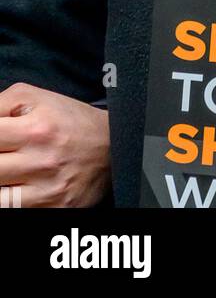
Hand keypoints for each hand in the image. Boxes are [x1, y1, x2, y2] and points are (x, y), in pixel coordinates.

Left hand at [0, 83, 110, 206]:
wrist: (110, 145)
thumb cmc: (68, 120)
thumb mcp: (35, 98)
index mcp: (36, 128)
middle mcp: (42, 161)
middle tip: (1, 156)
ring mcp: (48, 191)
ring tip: (5, 172)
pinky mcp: (54, 209)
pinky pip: (15, 211)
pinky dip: (8, 200)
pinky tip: (11, 187)